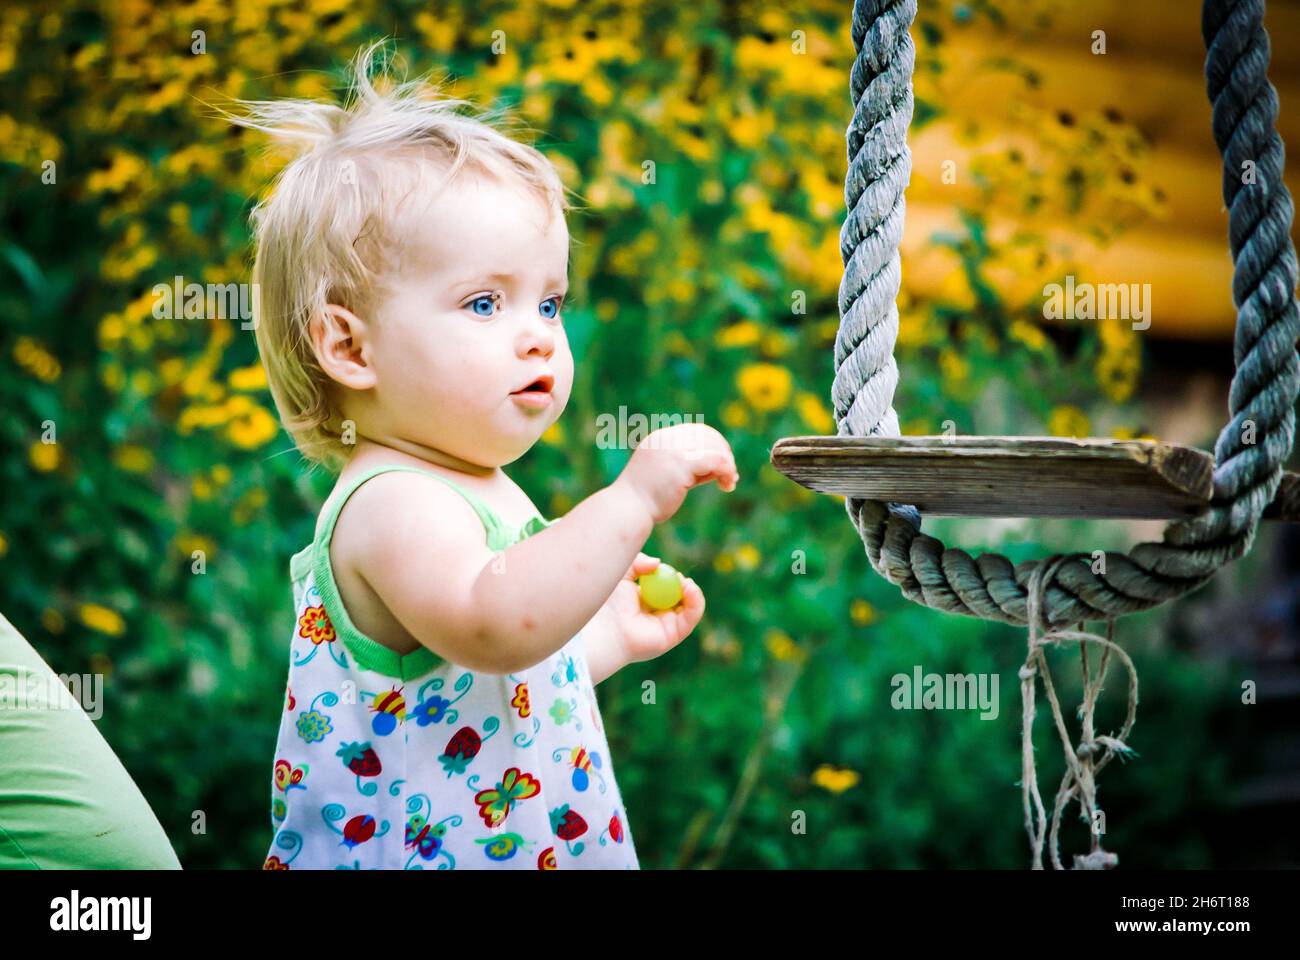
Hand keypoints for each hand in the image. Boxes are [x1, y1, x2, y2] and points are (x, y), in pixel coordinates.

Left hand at [600, 552, 704, 666]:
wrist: (605, 627)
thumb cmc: (608, 602)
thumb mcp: (623, 573)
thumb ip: (639, 562)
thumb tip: (658, 563)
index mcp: (643, 601)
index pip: (664, 587)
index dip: (670, 577)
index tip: (668, 570)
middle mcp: (656, 615)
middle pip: (679, 596)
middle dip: (683, 584)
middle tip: (678, 577)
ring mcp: (666, 626)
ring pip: (689, 606)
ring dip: (692, 591)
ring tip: (685, 583)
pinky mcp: (674, 635)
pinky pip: (691, 617)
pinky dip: (696, 601)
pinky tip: (689, 589)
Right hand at [616, 422, 738, 524]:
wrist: (628, 510)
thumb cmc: (647, 499)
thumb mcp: (669, 475)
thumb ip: (690, 467)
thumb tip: (720, 466)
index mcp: (660, 438)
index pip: (696, 431)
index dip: (713, 445)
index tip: (723, 465)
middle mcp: (666, 439)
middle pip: (707, 436)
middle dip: (723, 453)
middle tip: (730, 475)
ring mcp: (673, 450)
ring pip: (714, 448)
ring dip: (727, 465)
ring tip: (729, 483)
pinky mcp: (681, 464)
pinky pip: (716, 460)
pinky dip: (727, 471)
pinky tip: (727, 485)